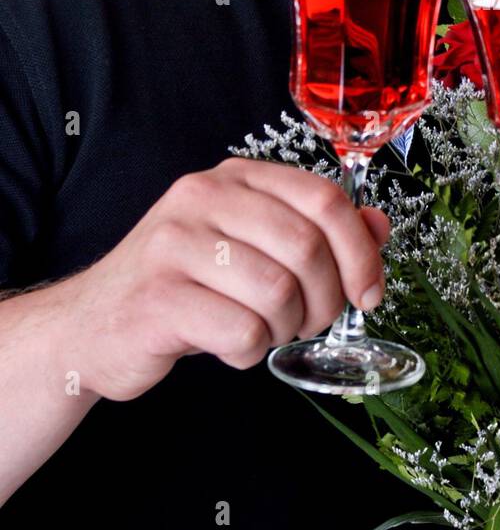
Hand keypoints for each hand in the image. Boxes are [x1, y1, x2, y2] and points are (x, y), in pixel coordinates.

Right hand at [60, 157, 389, 400]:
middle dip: (326, 300)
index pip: (324, 198)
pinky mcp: (157, 298)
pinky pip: (242, 331)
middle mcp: (202, 198)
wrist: (91, 326)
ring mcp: (174, 245)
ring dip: (286, 328)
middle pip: (307, 247)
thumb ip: (316, 231)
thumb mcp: (253, 246)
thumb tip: (378, 225)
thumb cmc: (187, 286)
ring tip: (264, 331)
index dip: (360, 251)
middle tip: (311, 323)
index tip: (369, 292)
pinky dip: (250, 351)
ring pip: (278, 293)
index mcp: (234, 177)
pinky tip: (230, 346)